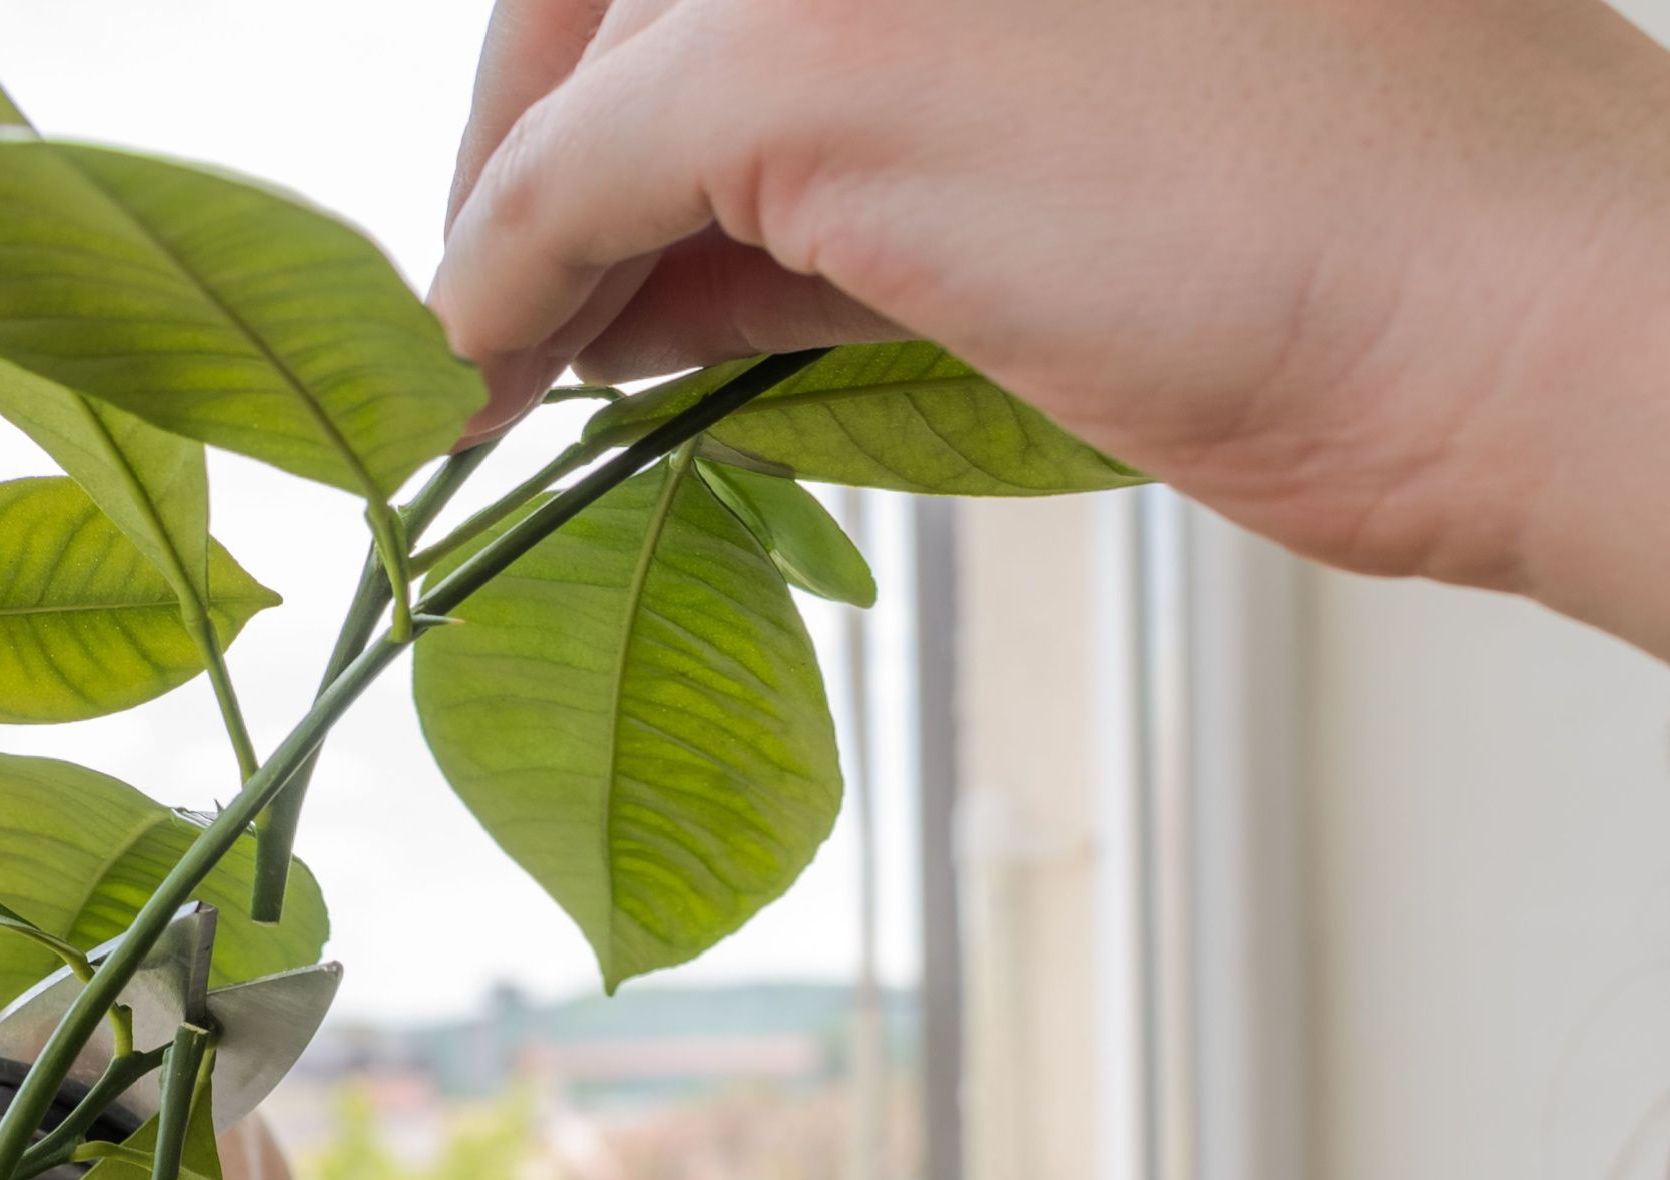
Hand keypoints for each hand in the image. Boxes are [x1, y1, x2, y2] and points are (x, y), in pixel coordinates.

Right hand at [435, 0, 1669, 644]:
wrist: (1486, 338)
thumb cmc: (1236, 173)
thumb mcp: (841, 86)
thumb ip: (611, 147)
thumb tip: (477, 281)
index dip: (494, 133)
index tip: (434, 305)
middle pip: (644, 52)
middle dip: (542, 203)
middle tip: (474, 358)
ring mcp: (964, 66)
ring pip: (718, 155)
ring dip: (614, 270)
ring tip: (538, 384)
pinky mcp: (1006, 198)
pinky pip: (803, 237)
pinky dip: (710, 307)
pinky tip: (645, 373)